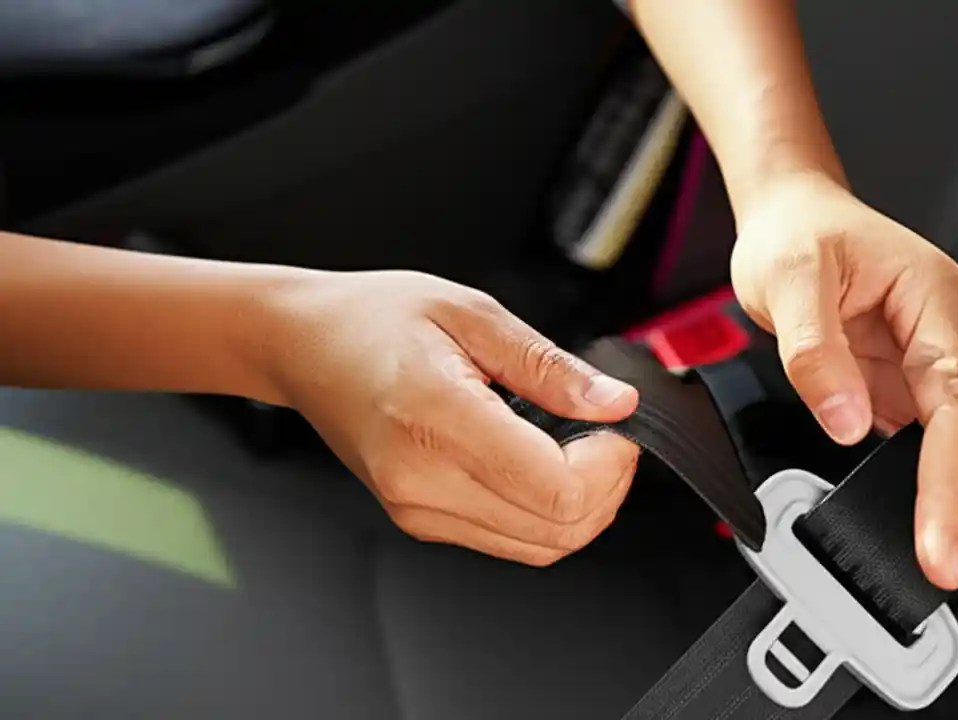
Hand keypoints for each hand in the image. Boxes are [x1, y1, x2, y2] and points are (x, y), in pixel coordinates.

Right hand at [268, 270, 640, 565]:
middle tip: (607, 437)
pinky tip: (543, 465)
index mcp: (437, 419)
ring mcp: (416, 508)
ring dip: (581, 508)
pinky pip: (508, 540)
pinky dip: (544, 513)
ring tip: (579, 449)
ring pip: (538, 547)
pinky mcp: (418, 519)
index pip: (556, 489)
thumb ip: (550, 367)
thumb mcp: (473, 314)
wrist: (303, 346)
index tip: (615, 427)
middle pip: (556, 531)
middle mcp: (422, 480)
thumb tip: (615, 403)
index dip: (608, 467)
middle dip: (605, 490)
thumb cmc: (375, 319)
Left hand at [730, 172, 957, 617]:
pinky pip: (954, 440)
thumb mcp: (787, 278)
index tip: (939, 546)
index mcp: (935, 300)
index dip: (952, 483)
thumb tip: (847, 422)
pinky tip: (950, 530)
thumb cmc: (796, 232)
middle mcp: (953, 331)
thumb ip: (814, 352)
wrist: (793, 209)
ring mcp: (940, 357)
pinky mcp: (918, 379)